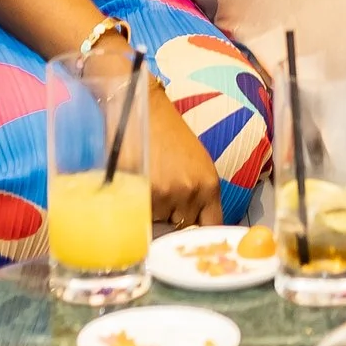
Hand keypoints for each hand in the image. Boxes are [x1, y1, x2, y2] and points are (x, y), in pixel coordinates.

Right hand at [146, 80, 223, 227]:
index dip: (198, 235)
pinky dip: (134, 206)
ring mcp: (168, 193)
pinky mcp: (143, 191)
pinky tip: (134, 185)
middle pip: (180, 227)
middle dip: (169, 220)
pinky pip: (138, 215)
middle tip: (160, 198)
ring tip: (145, 186)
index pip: (211, 227)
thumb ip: (195, 194)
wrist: (142, 105)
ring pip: (156, 222)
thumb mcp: (194, 164)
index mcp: (210, 185)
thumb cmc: (166, 133)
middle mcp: (193, 192)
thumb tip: (188, 226)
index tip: (190, 240)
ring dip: (150, 213)